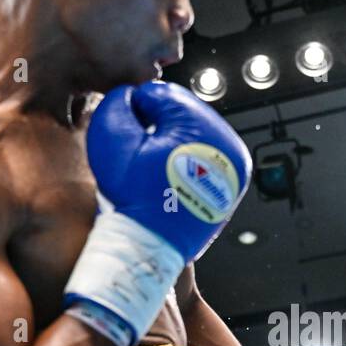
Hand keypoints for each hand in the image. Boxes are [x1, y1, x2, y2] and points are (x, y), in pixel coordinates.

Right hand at [85, 81, 250, 261]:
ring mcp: (233, 173)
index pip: (162, 95)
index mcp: (208, 131)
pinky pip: (201, 163)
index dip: (134, 109)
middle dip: (154, 127)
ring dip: (168, 144)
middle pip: (181, 116)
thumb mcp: (112, 139)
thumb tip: (131, 96)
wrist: (149, 250)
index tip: (122, 131)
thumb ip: (118, 103)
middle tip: (135, 152)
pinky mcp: (229, 191)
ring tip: (148, 168)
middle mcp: (230, 149)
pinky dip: (182, 164)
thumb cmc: (131, 198)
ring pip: (192, 139)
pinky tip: (163, 180)